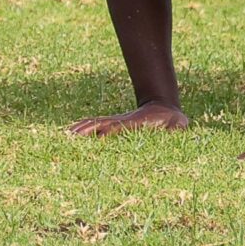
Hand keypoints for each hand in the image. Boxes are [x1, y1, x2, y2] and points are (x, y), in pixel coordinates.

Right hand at [67, 101, 190, 136]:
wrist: (165, 108)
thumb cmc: (174, 122)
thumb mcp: (177, 125)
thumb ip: (177, 128)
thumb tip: (178, 129)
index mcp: (137, 124)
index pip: (120, 127)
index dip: (110, 131)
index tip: (97, 137)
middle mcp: (123, 121)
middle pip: (101, 124)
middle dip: (87, 130)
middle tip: (72, 137)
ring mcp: (117, 122)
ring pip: (95, 123)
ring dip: (82, 129)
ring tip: (66, 136)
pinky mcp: (114, 125)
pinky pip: (96, 124)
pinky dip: (83, 127)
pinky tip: (72, 132)